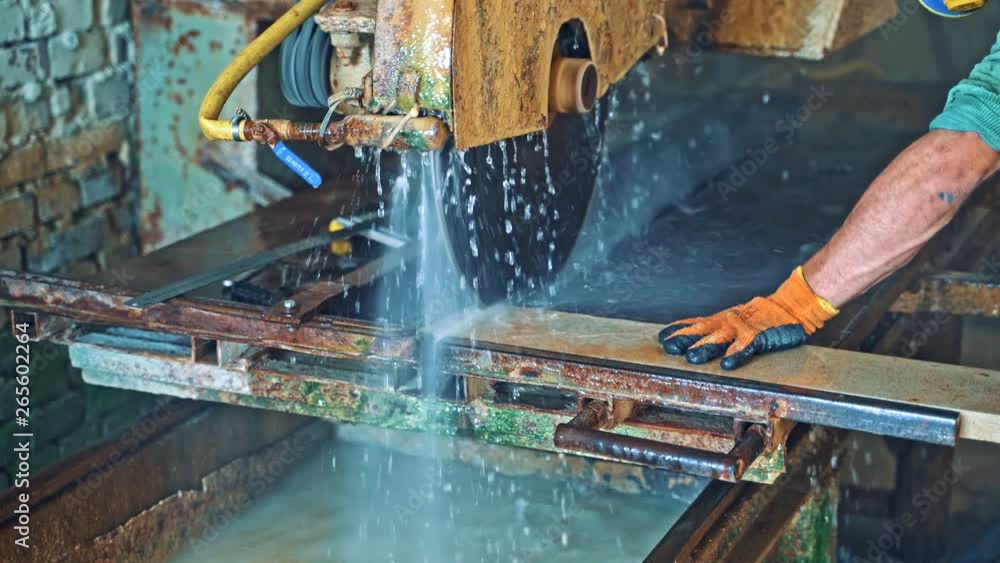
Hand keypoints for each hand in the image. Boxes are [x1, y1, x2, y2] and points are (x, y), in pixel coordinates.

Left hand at [658, 267, 837, 369]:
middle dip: (685, 340)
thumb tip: (693, 338)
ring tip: (692, 357)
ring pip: (720, 339)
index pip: (695, 324)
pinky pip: (745, 347)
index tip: (661, 338)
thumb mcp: (734, 319)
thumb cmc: (760, 317)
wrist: (790, 306)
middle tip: (670, 349)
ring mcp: (743, 329)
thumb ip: (716, 328)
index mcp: (721, 320)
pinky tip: (726, 363)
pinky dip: (735, 355)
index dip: (678, 330)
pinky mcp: (759, 337)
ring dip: (705, 348)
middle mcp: (728, 323)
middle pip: (702, 332)